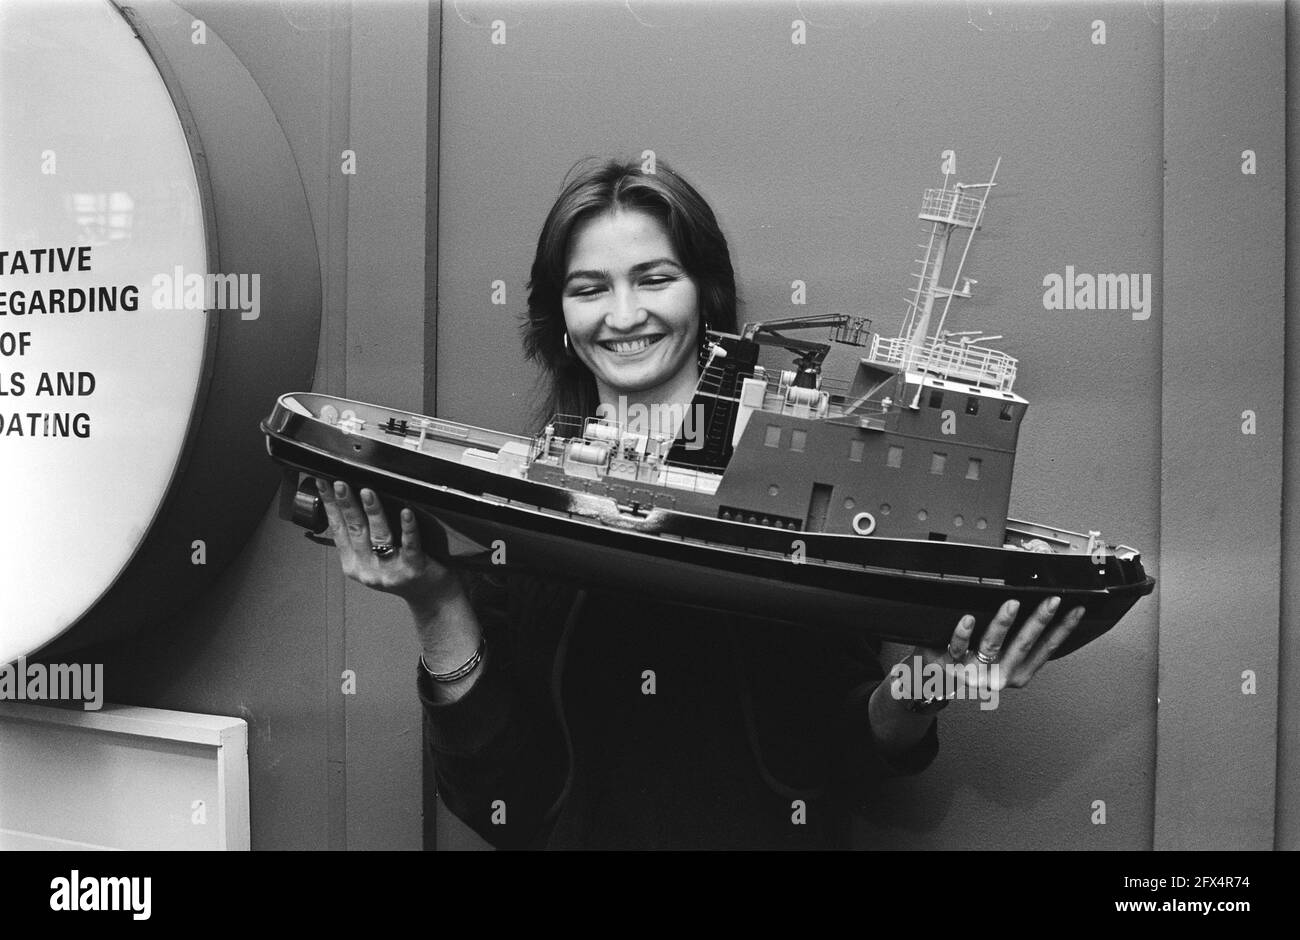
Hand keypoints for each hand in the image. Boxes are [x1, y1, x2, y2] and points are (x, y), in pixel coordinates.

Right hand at [313, 478, 460, 610]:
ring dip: (373, 513)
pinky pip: (410, 545)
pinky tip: (407, 512)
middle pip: (356, 531)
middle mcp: (368, 569)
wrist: (431, 596)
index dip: (330, 506)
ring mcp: (391, 570)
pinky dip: (408, 528)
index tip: (323, 484)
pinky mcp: (413, 569)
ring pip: (380, 537)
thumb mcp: (372, 557)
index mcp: (354, 563)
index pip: (338, 530)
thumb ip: (360, 537)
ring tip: (368, 493)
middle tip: (341, 484)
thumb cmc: (401, 569)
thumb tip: (348, 500)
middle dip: (347, 505)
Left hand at [921, 596, 1085, 692]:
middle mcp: (998, 676)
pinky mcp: (950, 665)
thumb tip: (1042, 611)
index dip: (1063, 630)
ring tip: (1012, 605)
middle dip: (1039, 621)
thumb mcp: (1002, 660)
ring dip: (1003, 623)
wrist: (935, 681)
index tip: (1076, 610)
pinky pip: (958, 647)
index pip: (1045, 649)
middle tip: (1051, 600)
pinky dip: (963, 633)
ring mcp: (974, 672)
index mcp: (1017, 673)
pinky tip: (968, 619)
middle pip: (1023, 645)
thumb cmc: (972, 665)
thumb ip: (1019, 643)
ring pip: (992, 645)